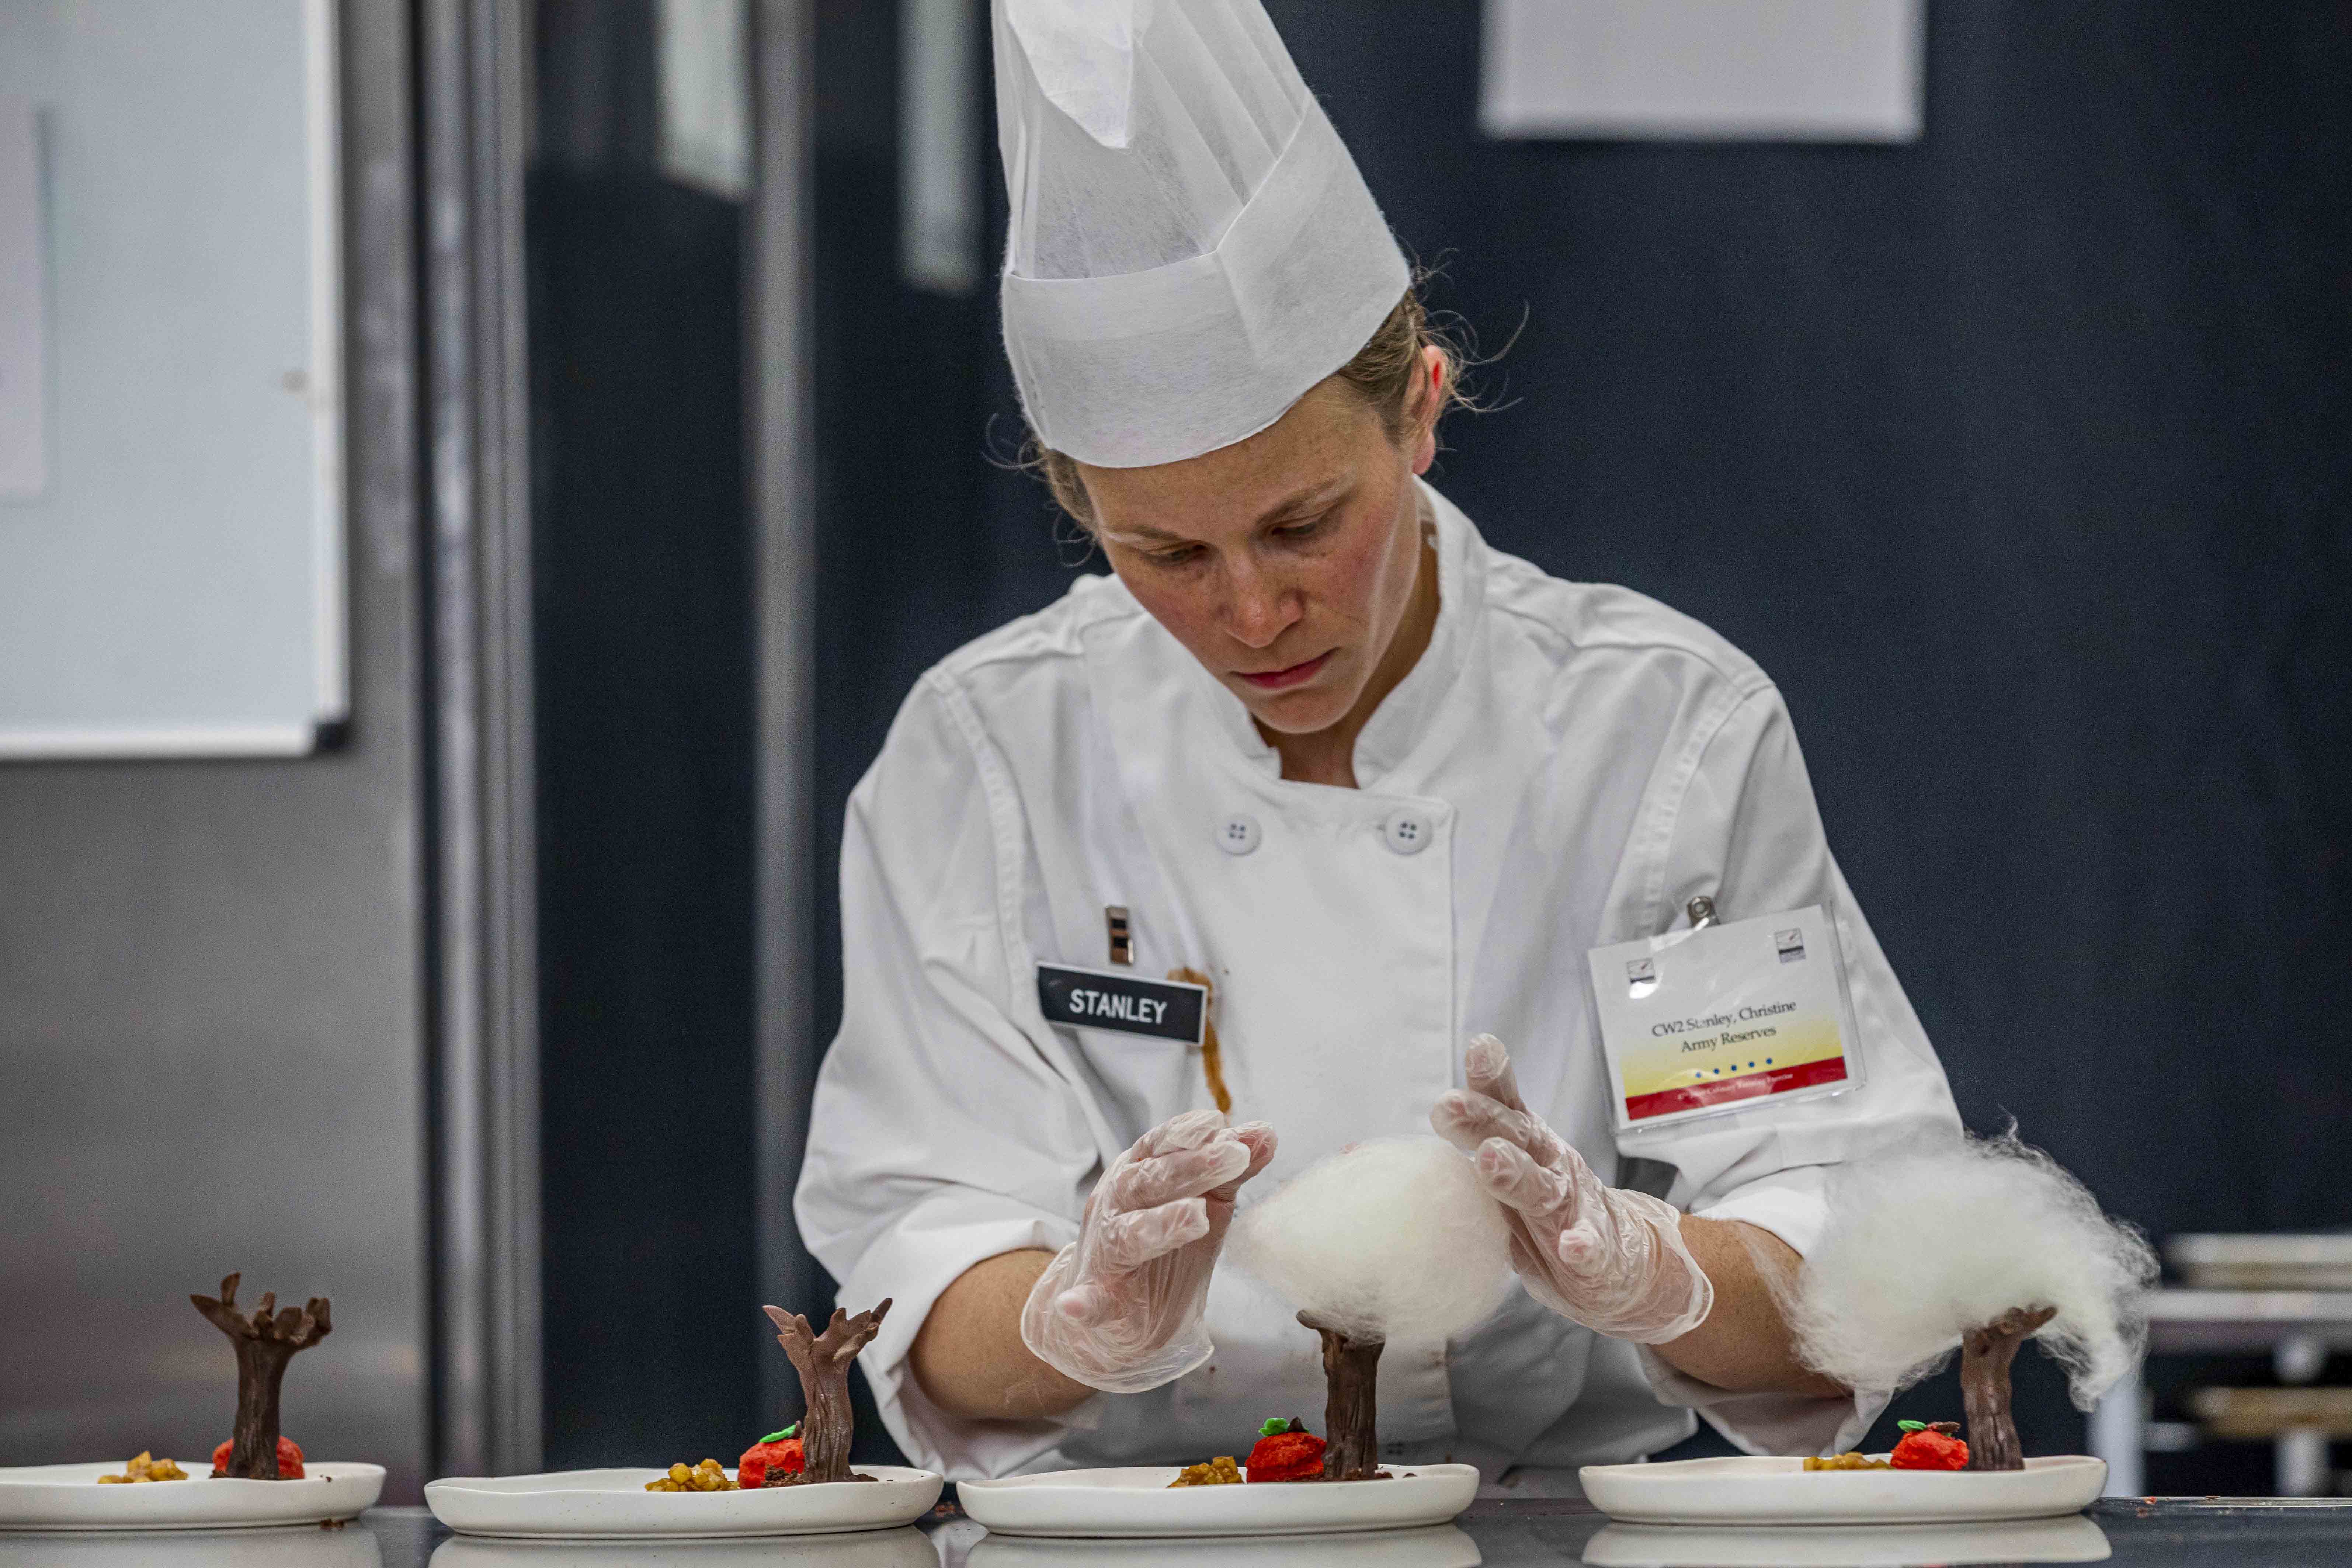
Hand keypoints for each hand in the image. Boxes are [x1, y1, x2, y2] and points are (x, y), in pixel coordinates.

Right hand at [1021, 1109, 1276, 1391]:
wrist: (1115, 1306)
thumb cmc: (1161, 1243)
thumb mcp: (1201, 1202)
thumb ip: (1230, 1172)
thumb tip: (1266, 1132)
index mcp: (1137, 1176)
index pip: (1158, 1146)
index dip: (1187, 1133)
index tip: (1219, 1123)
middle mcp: (1116, 1207)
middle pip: (1147, 1181)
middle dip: (1190, 1167)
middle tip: (1235, 1156)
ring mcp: (1105, 1254)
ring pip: (1127, 1236)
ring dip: (1160, 1225)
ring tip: (1196, 1216)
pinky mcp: (1097, 1301)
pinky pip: (1086, 1302)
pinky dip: (1079, 1304)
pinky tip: (1073, 1306)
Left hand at [1431, 1034, 1712, 1343]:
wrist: (1626, 1258)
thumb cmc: (1556, 1206)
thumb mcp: (1521, 1163)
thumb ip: (1487, 1135)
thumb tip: (1441, 1106)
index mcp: (1529, 1144)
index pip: (1505, 1106)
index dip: (1490, 1077)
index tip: (1477, 1047)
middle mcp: (1551, 1167)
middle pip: (1517, 1137)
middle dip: (1482, 1119)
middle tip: (1447, 1106)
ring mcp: (1576, 1209)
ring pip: (1543, 1189)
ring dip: (1516, 1175)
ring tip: (1490, 1160)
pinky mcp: (1598, 1253)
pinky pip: (1591, 1248)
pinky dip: (1582, 1245)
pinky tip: (1573, 1247)